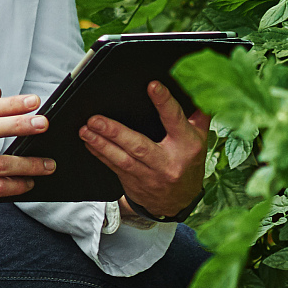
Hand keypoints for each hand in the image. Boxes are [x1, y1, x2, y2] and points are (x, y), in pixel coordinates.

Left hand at [79, 80, 210, 220]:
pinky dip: (100, 154)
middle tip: (96, 119)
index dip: (164, 102)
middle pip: (139, 146)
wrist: (180, 201)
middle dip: (115, 132)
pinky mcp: (134, 182)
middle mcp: (167, 162)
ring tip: (86, 130)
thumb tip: (197, 88)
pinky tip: (89, 143)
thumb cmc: (189, 162)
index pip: (175, 120)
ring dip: (102, 144)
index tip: (152, 86)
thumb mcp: (200, 138)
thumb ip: (198, 114)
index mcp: (187, 145)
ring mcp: (150, 175)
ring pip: (123, 159)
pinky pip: (114, 167)